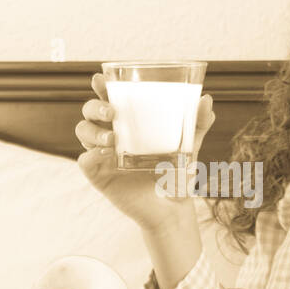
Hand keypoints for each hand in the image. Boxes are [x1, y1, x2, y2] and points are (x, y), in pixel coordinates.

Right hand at [76, 72, 215, 230]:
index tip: (101, 79)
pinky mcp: (99, 176)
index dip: (102, 86)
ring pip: (82, 132)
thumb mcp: (190, 147)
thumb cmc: (177, 174)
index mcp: (129, 124)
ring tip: (113, 139)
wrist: (173, 209)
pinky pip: (85, 161)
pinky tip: (104, 155)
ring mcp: (103, 156)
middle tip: (113, 112)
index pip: (109, 98)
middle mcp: (111, 136)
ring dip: (93, 130)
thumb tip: (206, 100)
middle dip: (95, 106)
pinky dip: (90, 155)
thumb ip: (198, 124)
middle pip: (89, 112)